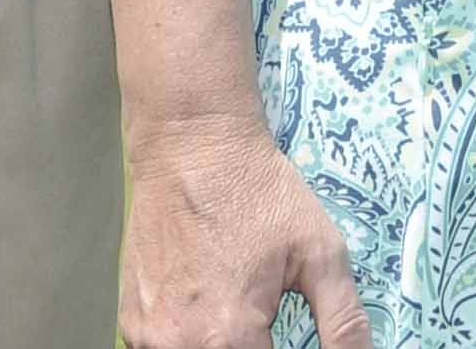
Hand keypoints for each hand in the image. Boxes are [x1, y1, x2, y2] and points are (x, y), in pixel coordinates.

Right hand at [121, 108, 372, 348]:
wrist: (192, 146)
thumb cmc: (258, 193)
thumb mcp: (321, 252)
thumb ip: (343, 322)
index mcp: (229, 335)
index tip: (285, 330)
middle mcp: (179, 344)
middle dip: (256, 348)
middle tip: (267, 318)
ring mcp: (148, 334)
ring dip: (223, 348)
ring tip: (239, 306)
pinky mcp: (132, 320)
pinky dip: (191, 340)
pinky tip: (208, 305)